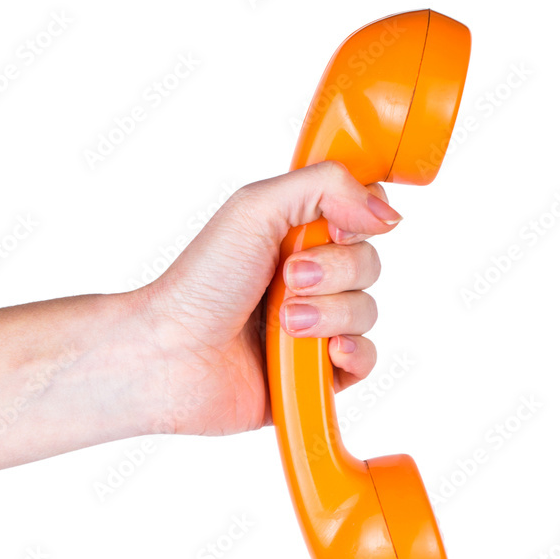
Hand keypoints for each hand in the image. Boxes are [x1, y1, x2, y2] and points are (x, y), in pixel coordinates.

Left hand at [135, 161, 401, 435]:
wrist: (172, 355)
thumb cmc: (200, 284)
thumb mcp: (256, 207)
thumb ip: (325, 185)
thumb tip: (386, 210)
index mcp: (298, 235)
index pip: (362, 215)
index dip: (359, 219)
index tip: (332, 227)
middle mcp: (311, 279)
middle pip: (370, 264)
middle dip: (334, 272)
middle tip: (287, 279)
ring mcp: (317, 327)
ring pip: (367, 312)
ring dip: (329, 315)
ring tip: (285, 322)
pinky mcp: (319, 373)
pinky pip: (366, 360)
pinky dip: (351, 354)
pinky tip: (323, 352)